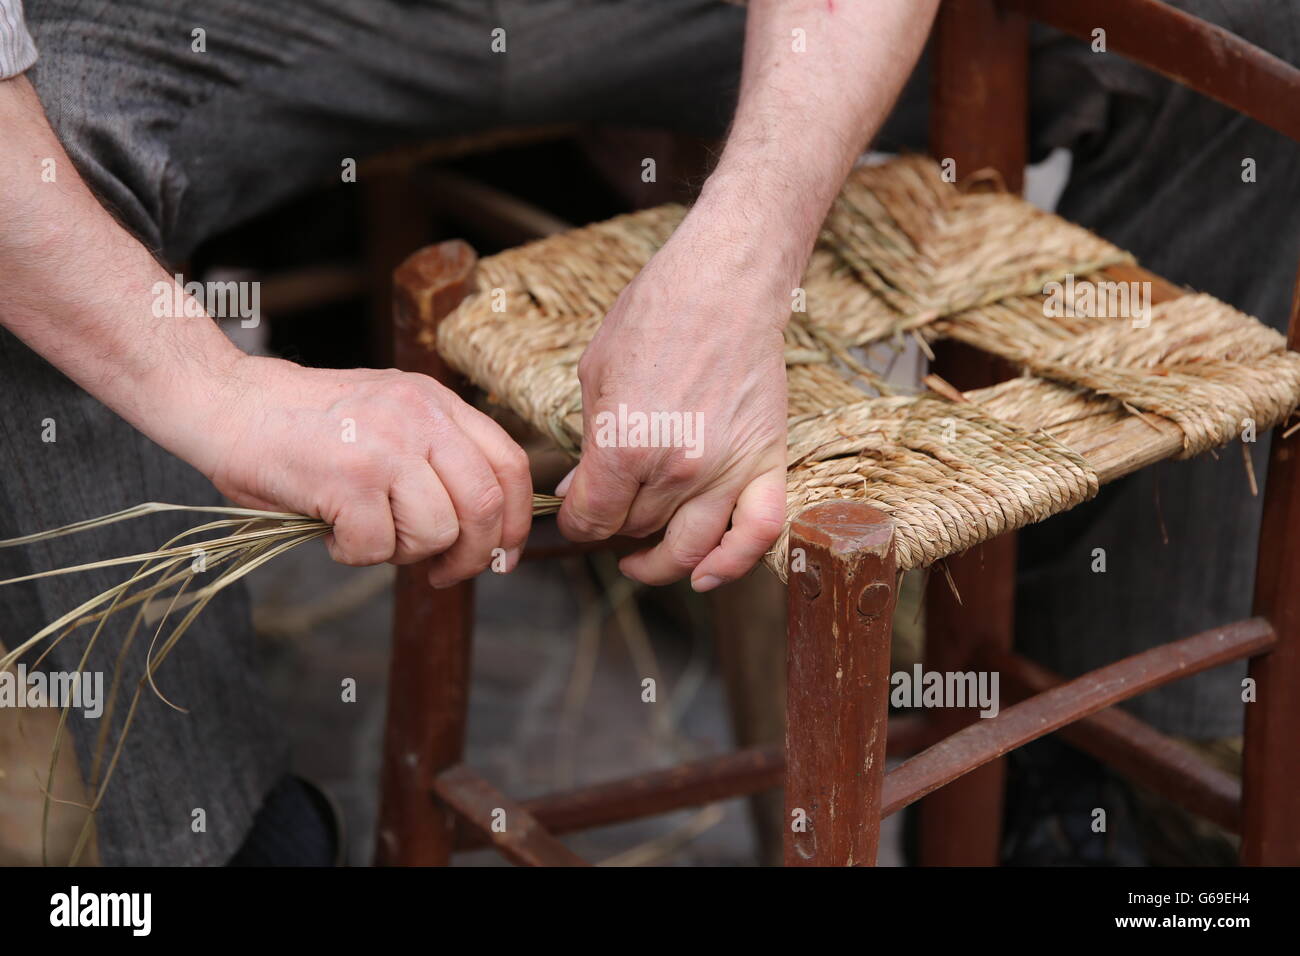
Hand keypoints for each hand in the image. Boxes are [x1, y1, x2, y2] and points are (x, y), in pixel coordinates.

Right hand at [196, 355, 531, 584]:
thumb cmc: (305, 424)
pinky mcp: (347, 479)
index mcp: (436, 402)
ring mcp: (386, 445)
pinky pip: (377, 547)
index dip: (516, 520)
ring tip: (368, 535)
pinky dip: (354, 555)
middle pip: (485, 504)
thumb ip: (434, 458)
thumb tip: (481, 533)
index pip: (509, 464)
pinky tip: (331, 532)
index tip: (502, 554)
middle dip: (472, 554)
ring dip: (405, 553)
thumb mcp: (387, 417)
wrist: (226, 402)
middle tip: (444, 572)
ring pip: (436, 531)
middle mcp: (420, 417)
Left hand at [556, 223, 789, 590]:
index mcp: (624, 448)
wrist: (723, 284)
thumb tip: (578, 488)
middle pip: (635, 530)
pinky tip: (706, 574)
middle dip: (613, 525)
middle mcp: (676, 470)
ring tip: (643, 560)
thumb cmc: (654, 316)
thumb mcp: (595, 376)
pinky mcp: (765, 461)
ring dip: (661, 560)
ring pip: (688, 545)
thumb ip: (589, 443)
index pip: (591, 519)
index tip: (575, 514)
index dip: (575, 523)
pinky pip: (758, 532)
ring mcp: (726, 470)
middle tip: (609, 512)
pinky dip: (733, 563)